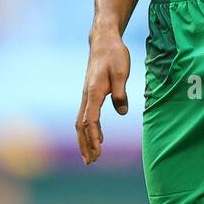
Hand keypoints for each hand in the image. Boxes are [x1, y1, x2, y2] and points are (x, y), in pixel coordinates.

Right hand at [76, 25, 130, 165]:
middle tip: (91, 162)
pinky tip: (97, 139)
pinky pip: (85, 117)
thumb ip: (121, 92)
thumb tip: (122, 112)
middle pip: (81, 126)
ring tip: (90, 158)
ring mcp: (86, 96)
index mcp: (94, 92)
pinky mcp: (90, 95)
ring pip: (80, 123)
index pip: (91, 119)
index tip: (99, 150)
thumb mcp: (122, 71)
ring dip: (84, 141)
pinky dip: (88, 131)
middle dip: (85, 144)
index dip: (94, 136)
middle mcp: (86, 96)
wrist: (104, 41)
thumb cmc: (114, 55)